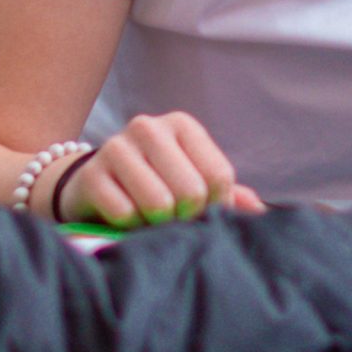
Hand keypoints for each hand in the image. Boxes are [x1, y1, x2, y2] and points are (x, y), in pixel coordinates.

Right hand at [58, 110, 266, 223]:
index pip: (219, 175)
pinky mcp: (90, 175)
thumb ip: (227, 192)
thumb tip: (261, 212)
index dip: (216, 205)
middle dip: (186, 216)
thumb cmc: (155, 183)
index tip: (202, 212)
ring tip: (150, 217)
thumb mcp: (192, 178)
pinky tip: (124, 216)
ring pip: (158, 203)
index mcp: (182, 125)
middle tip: (174, 218)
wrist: (92, 184)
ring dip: (157, 223)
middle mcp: (149, 128)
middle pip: (191, 191)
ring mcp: (116, 148)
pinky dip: (129, 226)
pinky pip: (124, 214)